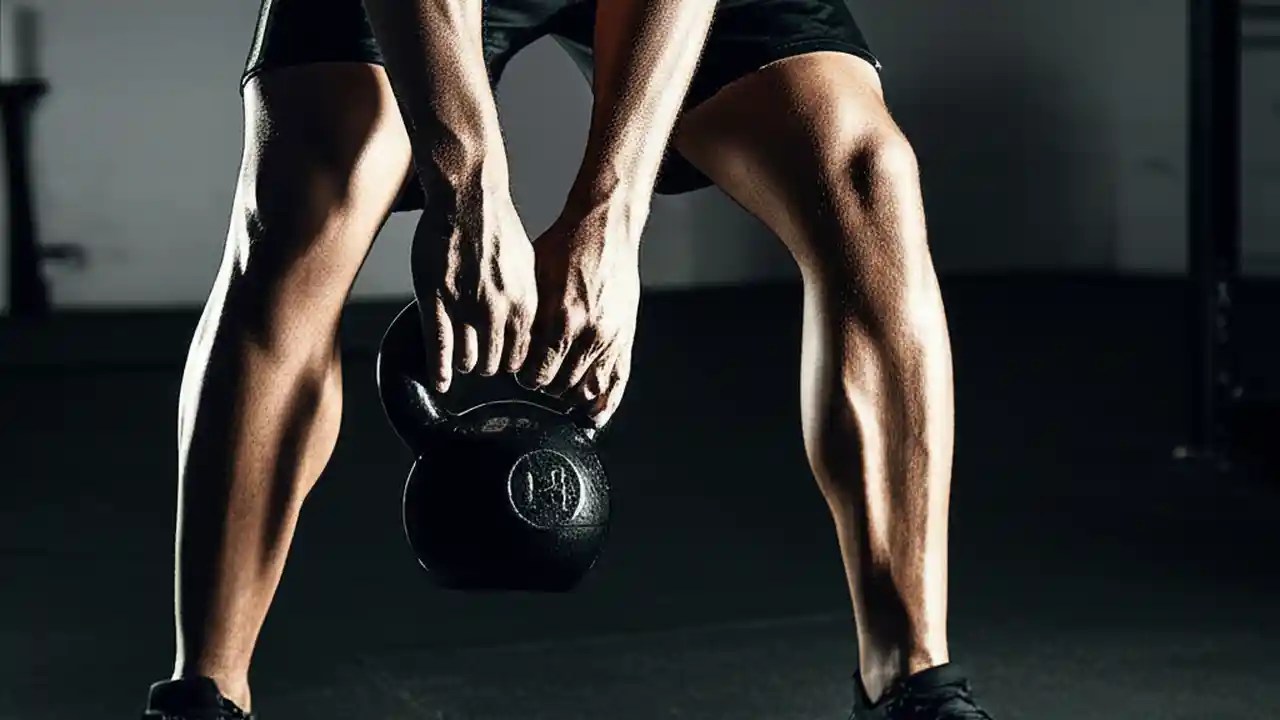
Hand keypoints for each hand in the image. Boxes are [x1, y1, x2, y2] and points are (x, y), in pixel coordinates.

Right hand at [411, 187, 537, 391]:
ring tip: (461, 361)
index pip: (522, 357)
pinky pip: (439, 348)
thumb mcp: (529, 269)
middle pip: (495, 365)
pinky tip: (440, 382)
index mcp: (524, 305)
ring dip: (464, 364)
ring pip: (468, 360)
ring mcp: (466, 308)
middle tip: (481, 361)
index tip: (504, 361)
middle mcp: (498, 312)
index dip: (511, 362)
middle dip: (488, 367)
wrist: (469, 198)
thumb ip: (526, 302)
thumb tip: (528, 329)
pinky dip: (439, 370)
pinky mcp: (437, 301)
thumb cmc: (498, 228)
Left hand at [518, 206, 640, 427]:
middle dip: (545, 386)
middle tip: (538, 380)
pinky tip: (594, 417)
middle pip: (561, 384)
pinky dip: (606, 402)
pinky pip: (618, 380)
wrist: (606, 228)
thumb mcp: (535, 279)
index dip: (526, 378)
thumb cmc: (568, 246)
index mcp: (563, 319)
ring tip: (560, 392)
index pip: (538, 371)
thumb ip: (528, 318)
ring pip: (587, 387)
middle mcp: (589, 334)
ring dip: (571, 394)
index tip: (521, 375)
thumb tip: (512, 347)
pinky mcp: (626, 337)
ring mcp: (611, 338)